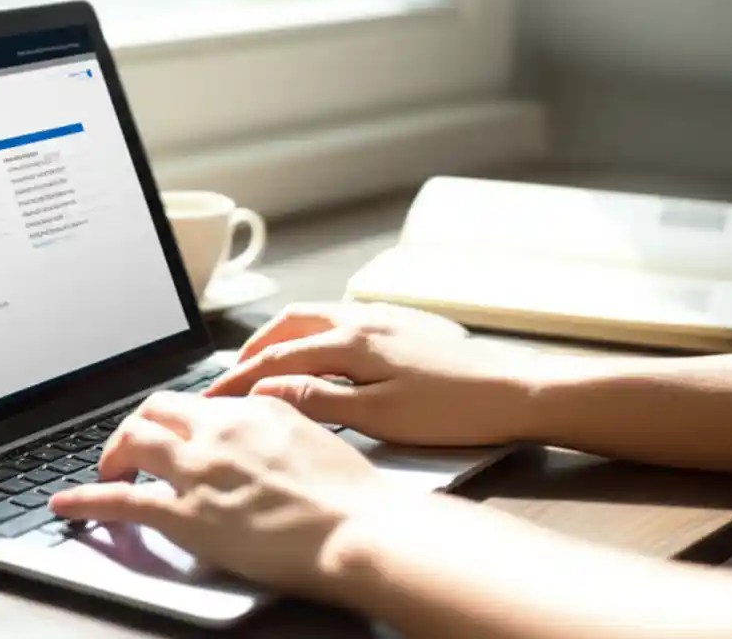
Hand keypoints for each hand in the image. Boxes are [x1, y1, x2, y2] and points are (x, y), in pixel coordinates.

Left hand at [49, 391, 388, 595]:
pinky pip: (121, 501)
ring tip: (106, 469)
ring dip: (112, 454)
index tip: (171, 427)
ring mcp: (196, 470)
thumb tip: (265, 425)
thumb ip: (280, 425)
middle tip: (131, 447)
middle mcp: (217, 429)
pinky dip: (85, 501)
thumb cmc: (352, 496)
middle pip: (155, 410)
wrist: (357, 529)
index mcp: (252, 408)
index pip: (197, 400)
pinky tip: (67, 504)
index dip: (176, 415)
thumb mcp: (317, 437)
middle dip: (137, 426)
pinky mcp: (185, 513)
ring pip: (133, 441)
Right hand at [205, 302, 542, 445]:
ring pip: (315, 316)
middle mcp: (362, 320)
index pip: (277, 357)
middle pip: (289, 323)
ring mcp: (385, 319)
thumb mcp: (379, 415)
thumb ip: (318, 398)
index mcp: (352, 341)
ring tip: (264, 361)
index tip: (211, 398)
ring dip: (281, 336)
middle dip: (252, 347)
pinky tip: (319, 353)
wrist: (519, 392)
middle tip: (229, 375)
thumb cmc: (454, 410)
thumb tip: (267, 386)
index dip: (238, 378)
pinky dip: (312, 333)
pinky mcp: (404, 326)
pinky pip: (340, 320)